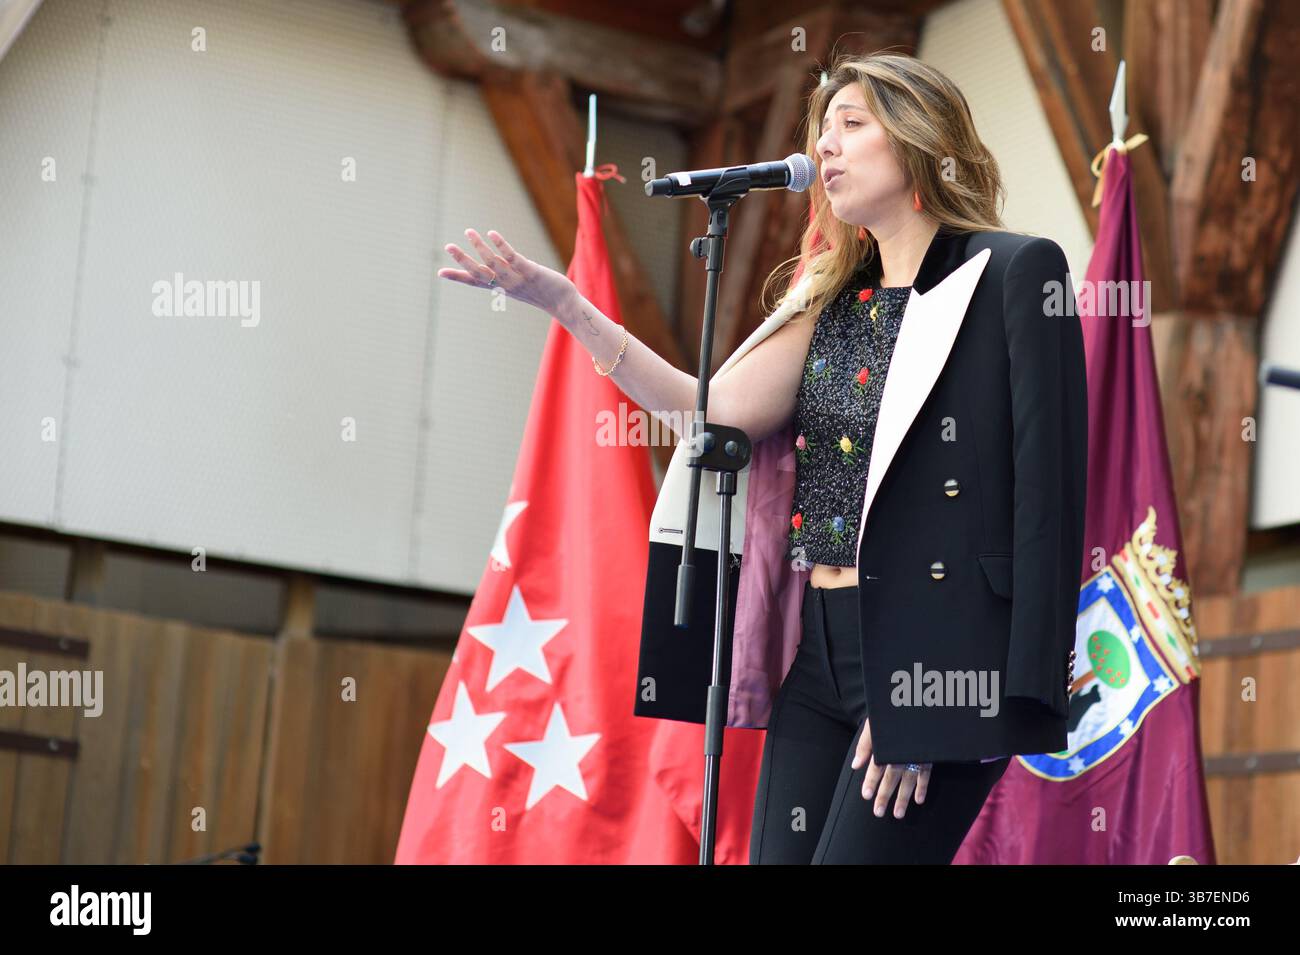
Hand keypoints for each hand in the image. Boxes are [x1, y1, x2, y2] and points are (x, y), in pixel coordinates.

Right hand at [438, 228, 576, 314]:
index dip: (458, 277)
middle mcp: (506, 285)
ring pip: (493, 264)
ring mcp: (517, 279)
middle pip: (479, 273)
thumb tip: (491, 261)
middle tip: (448, 246)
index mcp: (501, 288)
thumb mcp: (518, 285)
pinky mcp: (531, 271)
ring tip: (468, 231)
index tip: (440, 272)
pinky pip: (512, 257)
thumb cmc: (541, 292)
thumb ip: (504, 274)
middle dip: (462, 260)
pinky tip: (492, 233)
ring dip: (480, 247)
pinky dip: (501, 246)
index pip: (475, 283)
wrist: (564, 303)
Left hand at [850, 718, 931, 818]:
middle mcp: (902, 751)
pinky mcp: (929, 753)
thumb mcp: (874, 723)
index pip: (877, 766)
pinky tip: (918, 800)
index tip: (866, 796)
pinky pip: (926, 773)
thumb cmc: (891, 711)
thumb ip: (865, 744)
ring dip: (903, 797)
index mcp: (887, 744)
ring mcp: (916, 753)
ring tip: (897, 814)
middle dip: (885, 795)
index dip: (871, 781)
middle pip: (892, 777)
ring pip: (909, 779)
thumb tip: (855, 766)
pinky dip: (923, 787)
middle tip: (878, 812)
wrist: (916, 698)